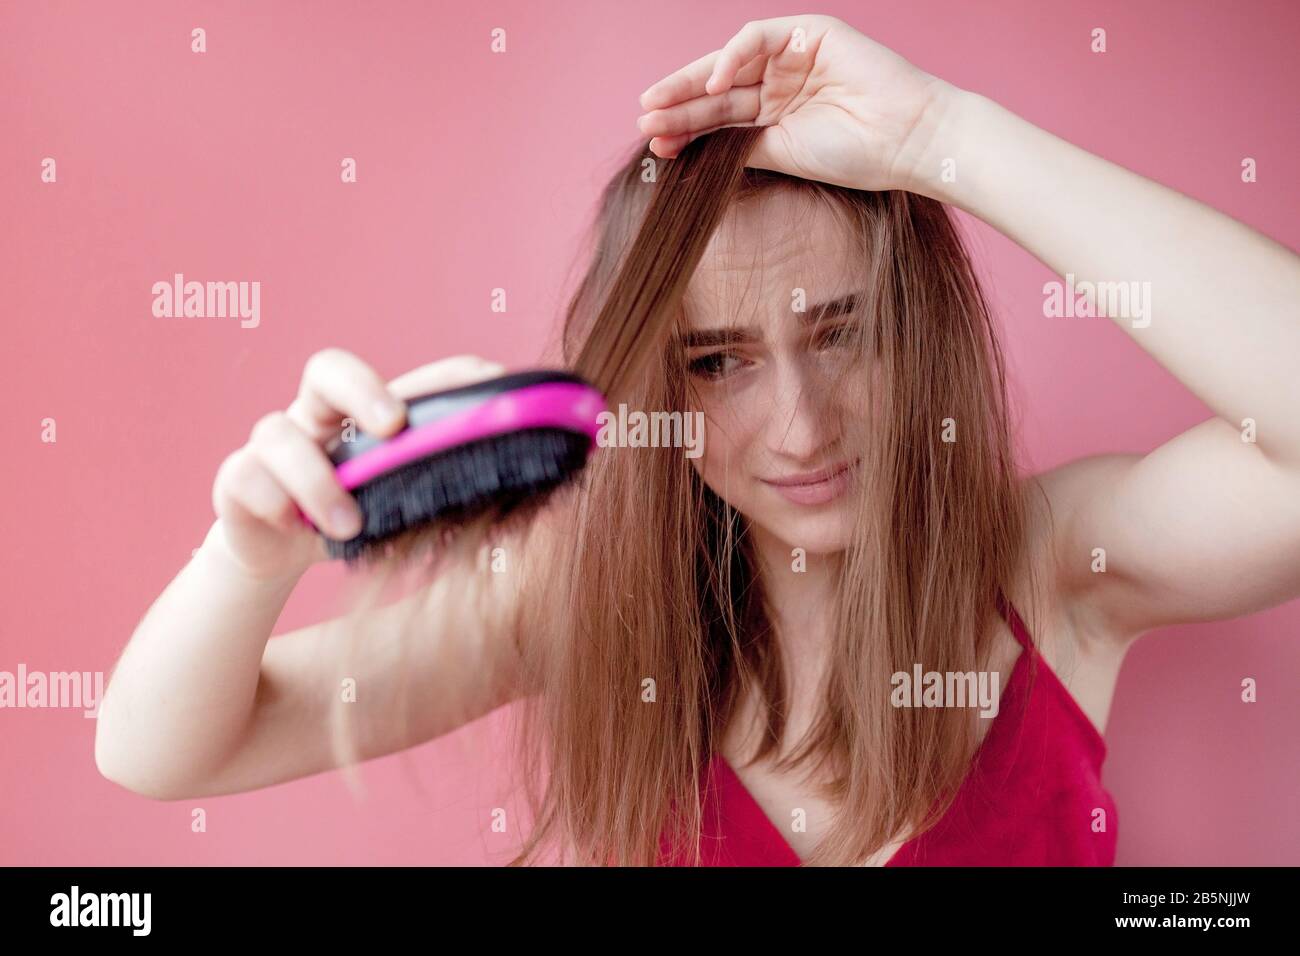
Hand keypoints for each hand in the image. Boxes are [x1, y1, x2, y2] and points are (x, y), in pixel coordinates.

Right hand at [209, 350, 506, 579]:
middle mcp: (314, 416)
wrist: (280, 552)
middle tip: (392, 426)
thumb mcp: (403, 500)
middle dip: (362, 389)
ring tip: (350, 523)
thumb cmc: (355, 515)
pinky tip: (294, 528)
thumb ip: (448, 485)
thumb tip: (527, 487)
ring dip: (318, 481)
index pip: (406, 376)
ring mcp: (269, 446)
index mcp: (360, 413)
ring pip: (278, 433)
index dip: (437, 377)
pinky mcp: (235, 482)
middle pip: (326, 369)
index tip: (484, 385)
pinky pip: (244, 477)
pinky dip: (273, 502)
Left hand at [636, 14, 957, 192]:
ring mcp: (793, 56)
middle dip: (678, 104)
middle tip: (643, 119)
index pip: (720, 117)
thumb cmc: (856, 155)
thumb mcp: (784, 154)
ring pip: (729, 65)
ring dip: (692, 84)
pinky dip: (733, 57)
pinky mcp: (810, 32)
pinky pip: (759, 38)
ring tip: (659, 105)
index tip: (654, 146)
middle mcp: (780, 83)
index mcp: (775, 115)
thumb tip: (693, 151)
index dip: (685, 128)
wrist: (907, 141)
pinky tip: (713, 86)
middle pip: (718, 91)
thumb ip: (742, 146)